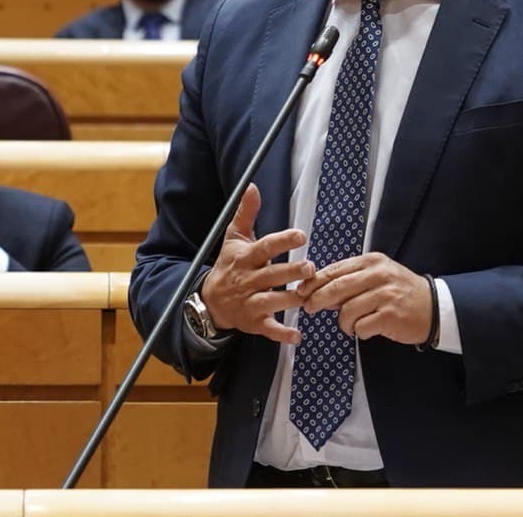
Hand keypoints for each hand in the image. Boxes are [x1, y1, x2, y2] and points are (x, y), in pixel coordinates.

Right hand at [200, 184, 315, 344]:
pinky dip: (282, 334)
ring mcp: (251, 303)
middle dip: (291, 272)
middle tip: (310, 267)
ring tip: (308, 295)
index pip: (265, 247)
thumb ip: (246, 213)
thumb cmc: (229, 265)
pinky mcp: (254, 323)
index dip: (283, 241)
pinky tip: (297, 335)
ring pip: (272, 302)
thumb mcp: (234, 238)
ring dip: (291, 299)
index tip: (301, 235)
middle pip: (271, 275)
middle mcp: (248, 280)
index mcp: (245, 258)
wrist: (211, 301)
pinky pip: (269, 329)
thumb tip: (252, 186)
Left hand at [297, 252, 433, 344]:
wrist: (434, 307)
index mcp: (372, 262)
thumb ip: (351, 279)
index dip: (314, 281)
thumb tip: (318, 288)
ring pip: (347, 310)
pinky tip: (366, 330)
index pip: (335, 270)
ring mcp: (385, 295)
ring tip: (350, 325)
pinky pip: (361, 326)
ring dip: (343, 322)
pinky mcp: (390, 315)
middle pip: (337, 287)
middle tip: (309, 308)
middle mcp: (378, 275)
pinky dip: (359, 331)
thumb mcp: (378, 276)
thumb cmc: (400, 292)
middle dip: (317, 299)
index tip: (301, 290)